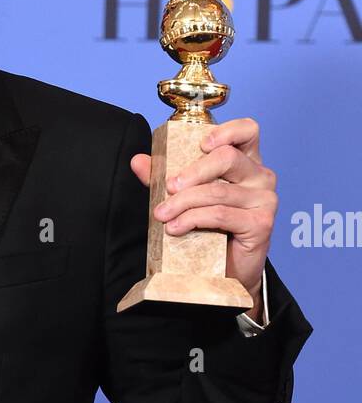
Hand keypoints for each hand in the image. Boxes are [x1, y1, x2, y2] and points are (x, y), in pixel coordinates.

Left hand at [129, 117, 276, 315]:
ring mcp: (264, 199)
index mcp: (246, 162)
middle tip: (168, 188)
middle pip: (227, 158)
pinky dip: (193, 220)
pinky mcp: (261, 223)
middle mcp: (261, 176)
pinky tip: (176, 228)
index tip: (201, 144)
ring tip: (163, 215)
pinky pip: (221, 214)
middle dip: (191, 172)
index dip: (226, 131)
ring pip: (218, 191)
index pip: (247, 131)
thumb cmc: (211, 229)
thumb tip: (138, 161)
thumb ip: (166, 177)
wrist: (229, 271)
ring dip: (184, 203)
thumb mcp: (188, 198)